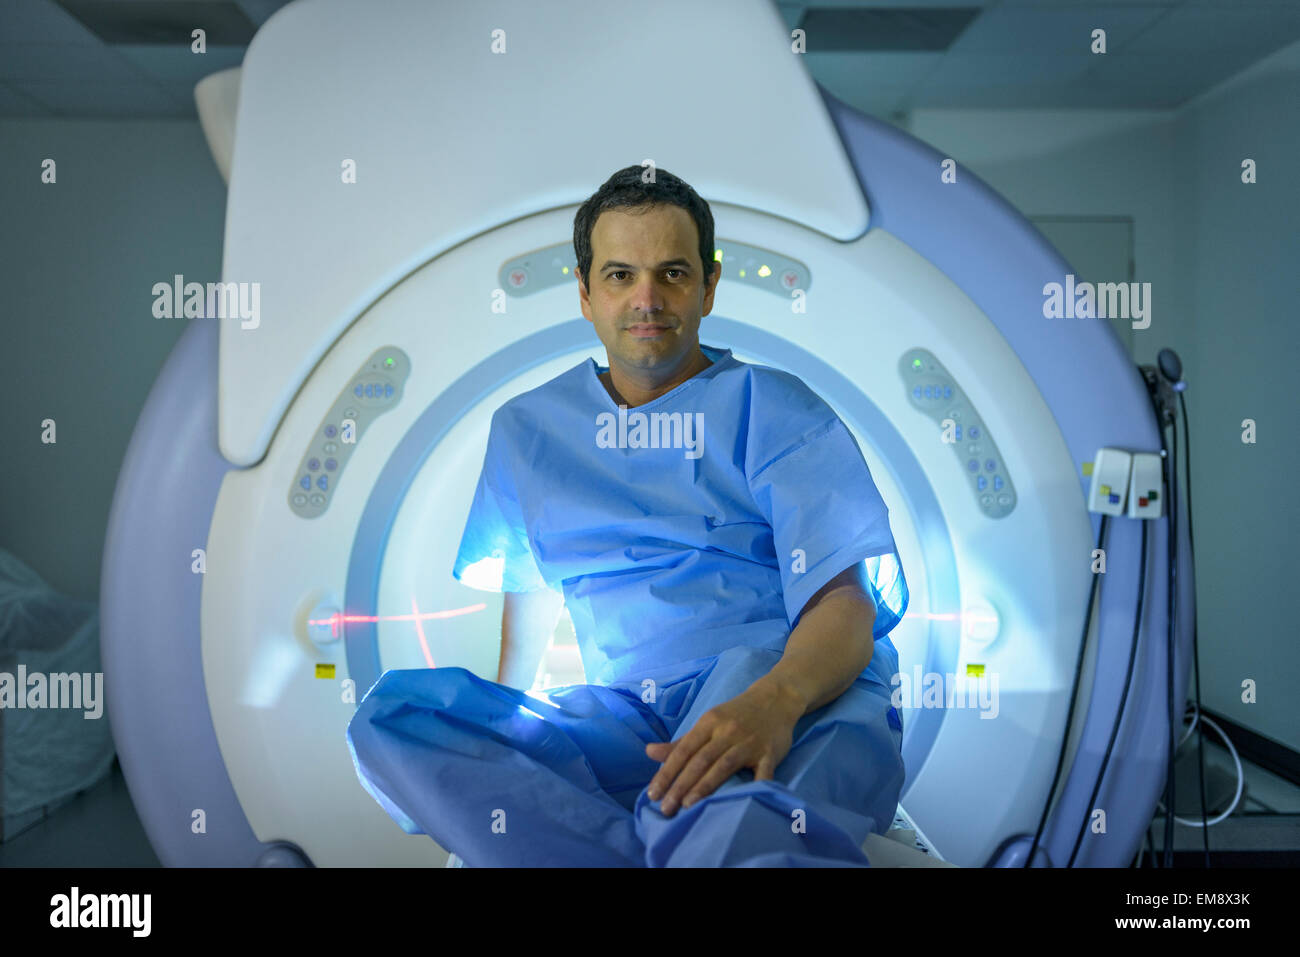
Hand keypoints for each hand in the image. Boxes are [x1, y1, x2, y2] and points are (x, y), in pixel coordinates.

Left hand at [644, 679, 802, 816]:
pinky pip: (763, 771)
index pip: (683, 750)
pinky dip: (755, 785)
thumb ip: (680, 743)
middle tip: (665, 808)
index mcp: (708, 723)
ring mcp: (749, 742)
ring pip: (723, 765)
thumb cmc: (736, 715)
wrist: (775, 698)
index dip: (666, 772)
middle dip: (680, 785)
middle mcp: (726, 731)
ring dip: (704, 786)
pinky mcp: (769, 752)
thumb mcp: (707, 723)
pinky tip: (742, 801)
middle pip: (699, 760)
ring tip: (688, 806)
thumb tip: (649, 752)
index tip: (653, 794)